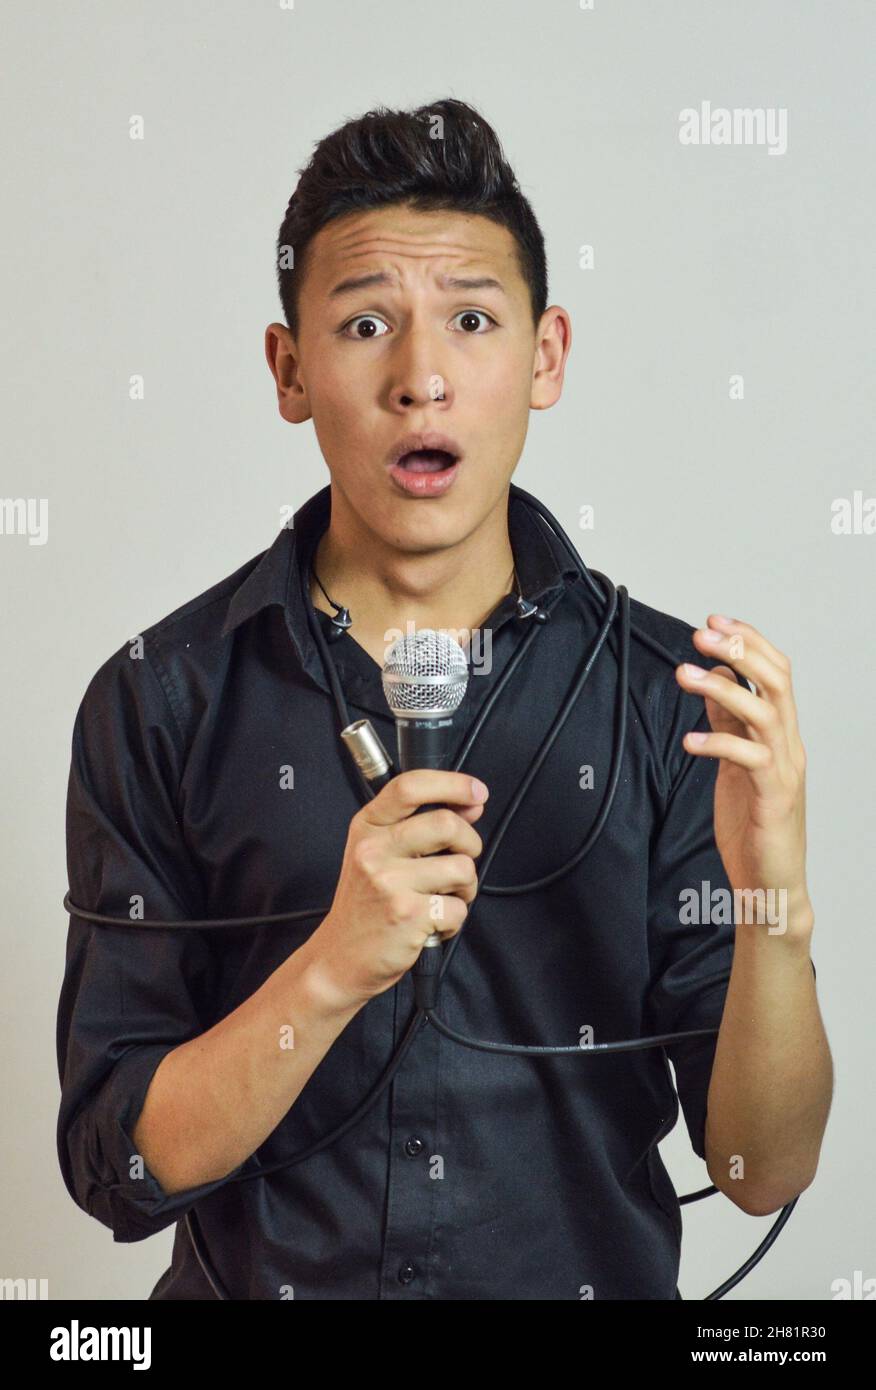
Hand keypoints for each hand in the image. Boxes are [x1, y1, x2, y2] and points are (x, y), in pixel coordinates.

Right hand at [304, 770, 487, 1008]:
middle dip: (470, 844)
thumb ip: (422, 825)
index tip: (476, 792)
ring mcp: (389, 882)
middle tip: (458, 863)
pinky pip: (459, 908)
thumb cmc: (365, 906)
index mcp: (367, 827)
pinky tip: (431, 924)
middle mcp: (374, 850)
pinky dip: (454, 920)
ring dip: (465, 889)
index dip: (453, 784)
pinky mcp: (407, 915)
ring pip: (462, 868)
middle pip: (447, 823)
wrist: (339, 958)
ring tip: (441, 899)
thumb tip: (471, 804)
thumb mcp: (379, 854)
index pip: (410, 786)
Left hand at [675, 614, 812, 938]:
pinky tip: (689, 740)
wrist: (769, 883)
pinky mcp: (773, 798)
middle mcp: (789, 745)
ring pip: (764, 712)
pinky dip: (719, 743)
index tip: (714, 620)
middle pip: (777, 681)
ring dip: (723, 687)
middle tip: (701, 633)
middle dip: (741, 649)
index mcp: (782, 734)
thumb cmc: (752, 824)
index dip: (748, 641)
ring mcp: (785, 770)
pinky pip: (750, 759)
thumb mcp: (734, 763)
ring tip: (684, 673)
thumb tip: (714, 676)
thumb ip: (728, 722)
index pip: (776, 673)